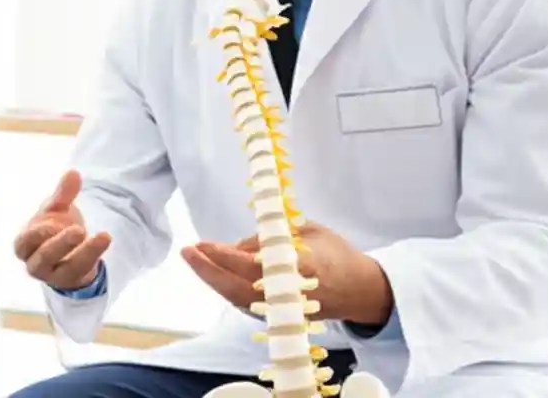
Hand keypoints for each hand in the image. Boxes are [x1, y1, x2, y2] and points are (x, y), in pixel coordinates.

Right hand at [13, 170, 111, 290]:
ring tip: (103, 236)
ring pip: (69, 268)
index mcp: (24, 245)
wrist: (66, 250)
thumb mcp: (55, 209)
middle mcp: (36, 263)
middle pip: (45, 257)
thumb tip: (73, 172)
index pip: (25, 242)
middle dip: (62, 244)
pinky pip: (85, 270)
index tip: (53, 220)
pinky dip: (95, 255)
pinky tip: (105, 238)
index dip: (37, 233)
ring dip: (86, 253)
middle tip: (79, 230)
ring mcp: (56, 275)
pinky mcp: (75, 279)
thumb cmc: (52, 228)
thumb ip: (62, 194)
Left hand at [182, 222, 392, 324]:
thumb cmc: (336, 253)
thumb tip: (239, 245)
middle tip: (187, 251)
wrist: (360, 290)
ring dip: (212, 280)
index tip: (202, 244)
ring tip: (194, 259)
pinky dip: (226, 288)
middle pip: (237, 287)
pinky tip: (214, 274)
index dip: (223, 255)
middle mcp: (286, 292)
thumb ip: (272, 236)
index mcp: (297, 266)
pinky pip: (246, 303)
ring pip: (238, 299)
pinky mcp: (280, 316)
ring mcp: (282, 308)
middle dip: (207, 270)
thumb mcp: (307, 230)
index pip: (251, 264)